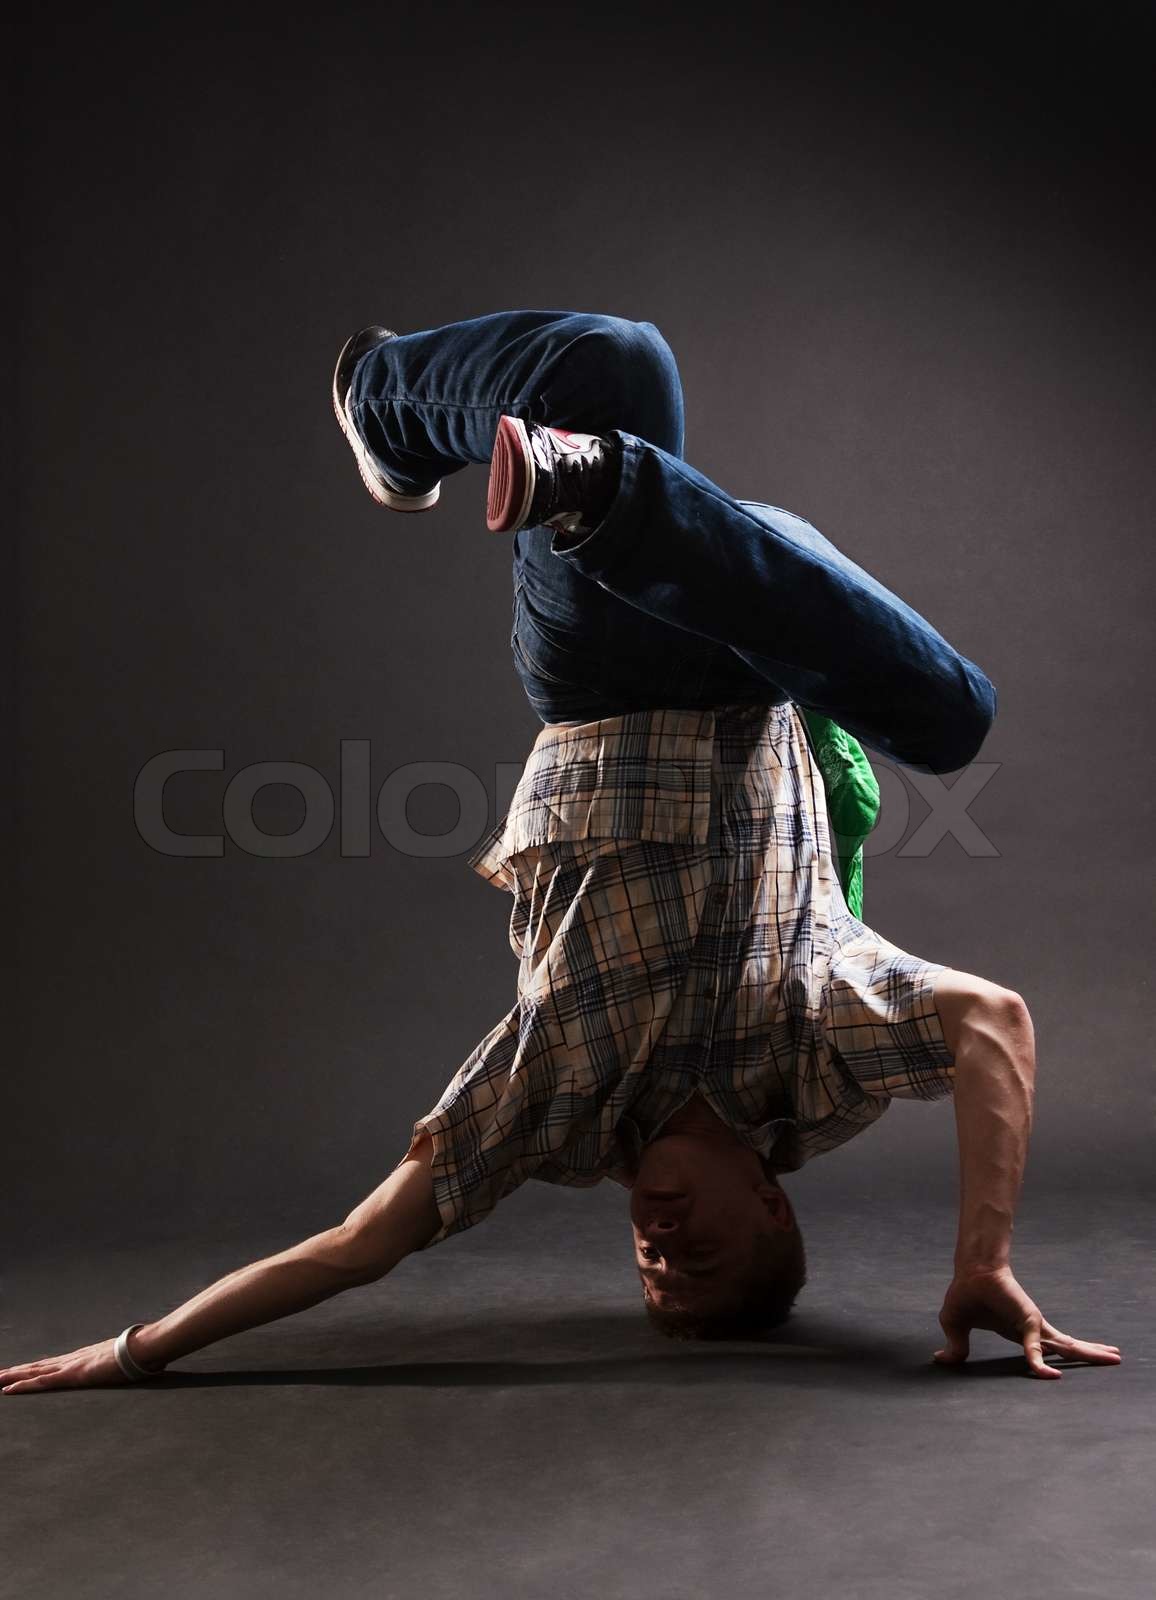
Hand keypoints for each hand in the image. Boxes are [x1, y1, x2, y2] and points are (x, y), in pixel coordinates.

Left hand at [1, 1333, 164, 1394]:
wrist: (145, 1347)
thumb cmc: (141, 1354)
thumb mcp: (128, 1362)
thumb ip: (125, 1365)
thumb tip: (139, 1367)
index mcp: (85, 1357)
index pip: (54, 1364)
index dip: (36, 1368)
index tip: (21, 1371)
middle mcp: (74, 1359)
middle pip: (39, 1366)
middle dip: (17, 1371)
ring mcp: (72, 1366)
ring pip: (34, 1372)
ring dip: (13, 1377)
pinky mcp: (73, 1375)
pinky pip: (42, 1382)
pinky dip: (23, 1386)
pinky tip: (8, 1390)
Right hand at [935, 1265, 1121, 1379]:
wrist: (970, 1272)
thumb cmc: (965, 1294)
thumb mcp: (955, 1326)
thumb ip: (956, 1346)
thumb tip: (941, 1360)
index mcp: (1018, 1333)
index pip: (1042, 1351)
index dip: (1048, 1363)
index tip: (1054, 1375)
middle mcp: (1032, 1330)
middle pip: (1067, 1347)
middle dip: (1090, 1354)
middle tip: (1115, 1358)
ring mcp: (1034, 1326)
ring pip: (1067, 1346)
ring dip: (1091, 1353)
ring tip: (1116, 1357)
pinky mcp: (1028, 1321)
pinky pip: (1035, 1348)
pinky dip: (1041, 1363)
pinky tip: (1052, 1375)